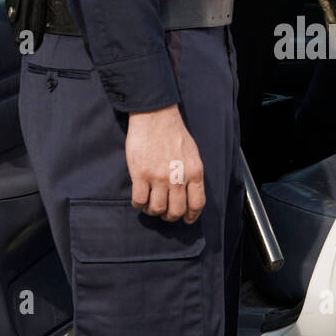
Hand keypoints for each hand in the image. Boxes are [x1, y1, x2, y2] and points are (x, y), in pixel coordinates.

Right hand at [125, 105, 204, 222]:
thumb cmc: (174, 133)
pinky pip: (140, 200)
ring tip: (150, 206)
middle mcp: (178, 177)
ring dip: (153, 211)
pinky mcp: (141, 175)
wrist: (155, 116)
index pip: (197, 204)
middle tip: (164, 213)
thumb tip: (188, 193)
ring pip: (157, 209)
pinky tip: (139, 200)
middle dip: (170, 216)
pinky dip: (139, 205)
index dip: (191, 216)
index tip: (186, 219)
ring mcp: (159, 177)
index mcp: (195, 172)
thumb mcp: (193, 154)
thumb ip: (192, 173)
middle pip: (176, 211)